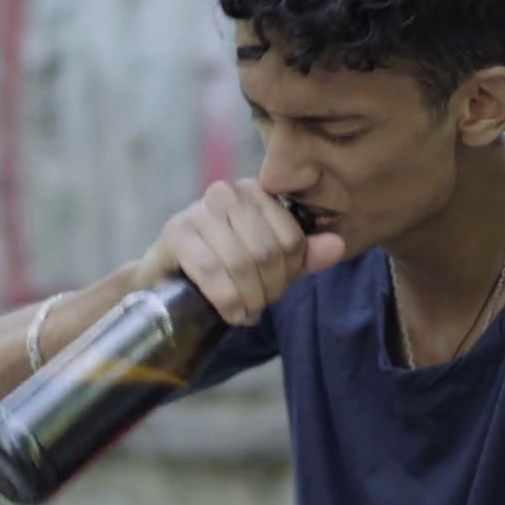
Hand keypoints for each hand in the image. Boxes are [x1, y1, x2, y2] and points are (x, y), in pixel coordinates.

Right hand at [133, 180, 345, 325]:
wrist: (168, 283)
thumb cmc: (223, 269)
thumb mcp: (271, 264)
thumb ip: (303, 255)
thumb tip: (337, 246)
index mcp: (258, 192)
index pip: (293, 238)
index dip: (289, 274)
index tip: (276, 289)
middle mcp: (228, 192)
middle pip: (269, 252)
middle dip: (268, 290)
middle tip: (258, 306)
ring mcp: (199, 209)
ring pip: (243, 262)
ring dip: (248, 299)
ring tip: (245, 312)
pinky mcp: (176, 231)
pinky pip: (213, 270)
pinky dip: (226, 299)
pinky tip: (229, 312)